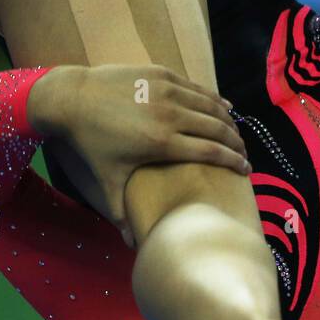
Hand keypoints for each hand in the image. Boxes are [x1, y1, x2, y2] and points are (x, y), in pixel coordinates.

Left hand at [27, 64, 250, 243]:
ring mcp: (166, 91)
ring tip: (237, 133)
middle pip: (217, 129)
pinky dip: (214, 99)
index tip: (246, 169)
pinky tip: (225, 107)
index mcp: (162, 143)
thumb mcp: (108, 180)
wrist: (73, 98)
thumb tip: (131, 245)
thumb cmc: (92, 143)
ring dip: (229, 120)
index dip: (233, 161)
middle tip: (244, 153)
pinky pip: (196, 87)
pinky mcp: (161, 74)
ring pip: (210, 105)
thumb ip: (121, 213)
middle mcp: (170, 115)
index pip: (210, 152)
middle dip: (236, 142)